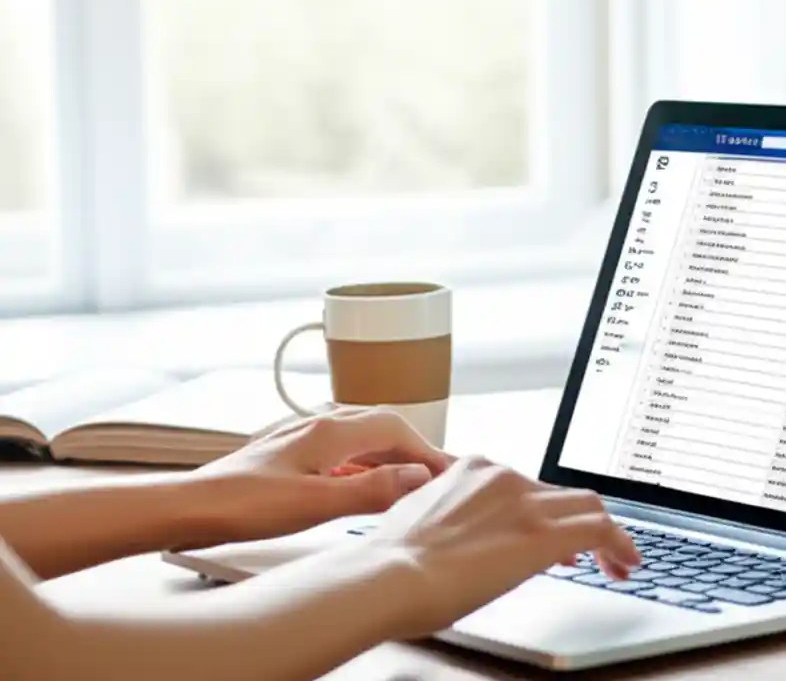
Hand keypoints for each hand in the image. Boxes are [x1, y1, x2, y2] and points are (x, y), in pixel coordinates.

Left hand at [182, 408, 455, 548]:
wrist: (187, 508)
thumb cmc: (242, 505)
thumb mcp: (315, 504)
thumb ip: (371, 490)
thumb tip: (417, 477)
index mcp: (329, 432)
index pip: (396, 429)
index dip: (427, 450)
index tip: (449, 473)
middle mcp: (317, 427)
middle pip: (380, 427)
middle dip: (413, 449)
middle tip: (437, 474)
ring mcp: (300, 439)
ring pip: (360, 439)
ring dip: (389, 456)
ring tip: (409, 480)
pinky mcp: (286, 456)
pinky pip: (339, 453)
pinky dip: (363, 466)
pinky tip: (361, 486)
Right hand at [366, 456, 640, 638]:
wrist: (389, 575)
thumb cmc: (391, 564)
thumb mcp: (422, 524)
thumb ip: (453, 521)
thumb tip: (462, 541)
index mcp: (472, 471)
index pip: (528, 487)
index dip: (548, 512)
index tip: (557, 539)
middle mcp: (504, 476)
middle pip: (563, 494)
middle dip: (583, 523)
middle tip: (596, 554)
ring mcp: (526, 501)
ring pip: (588, 506)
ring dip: (606, 535)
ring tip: (617, 563)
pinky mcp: (545, 533)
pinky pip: (599, 529)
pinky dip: (619, 544)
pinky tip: (626, 563)